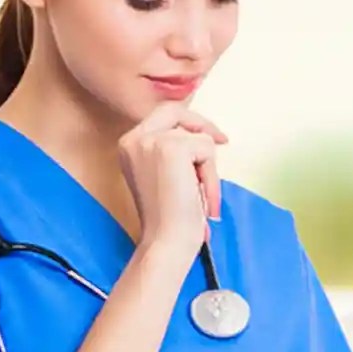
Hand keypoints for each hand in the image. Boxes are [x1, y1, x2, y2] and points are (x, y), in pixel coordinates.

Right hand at [117, 102, 227, 256]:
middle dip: (202, 125)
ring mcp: (151, 140)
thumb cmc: (168, 220)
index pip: (162, 116)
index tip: (213, 137)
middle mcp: (135, 139)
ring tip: (200, 196)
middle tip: (223, 141)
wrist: (166, 241)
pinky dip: (211, 176)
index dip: (189, 122)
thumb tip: (205, 134)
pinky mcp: (171, 147)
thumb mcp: (164, 176)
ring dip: (207, 168)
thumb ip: (172, 152)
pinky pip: (207, 149)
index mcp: (129, 145)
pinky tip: (201, 197)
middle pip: (175, 110)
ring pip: (198, 137)